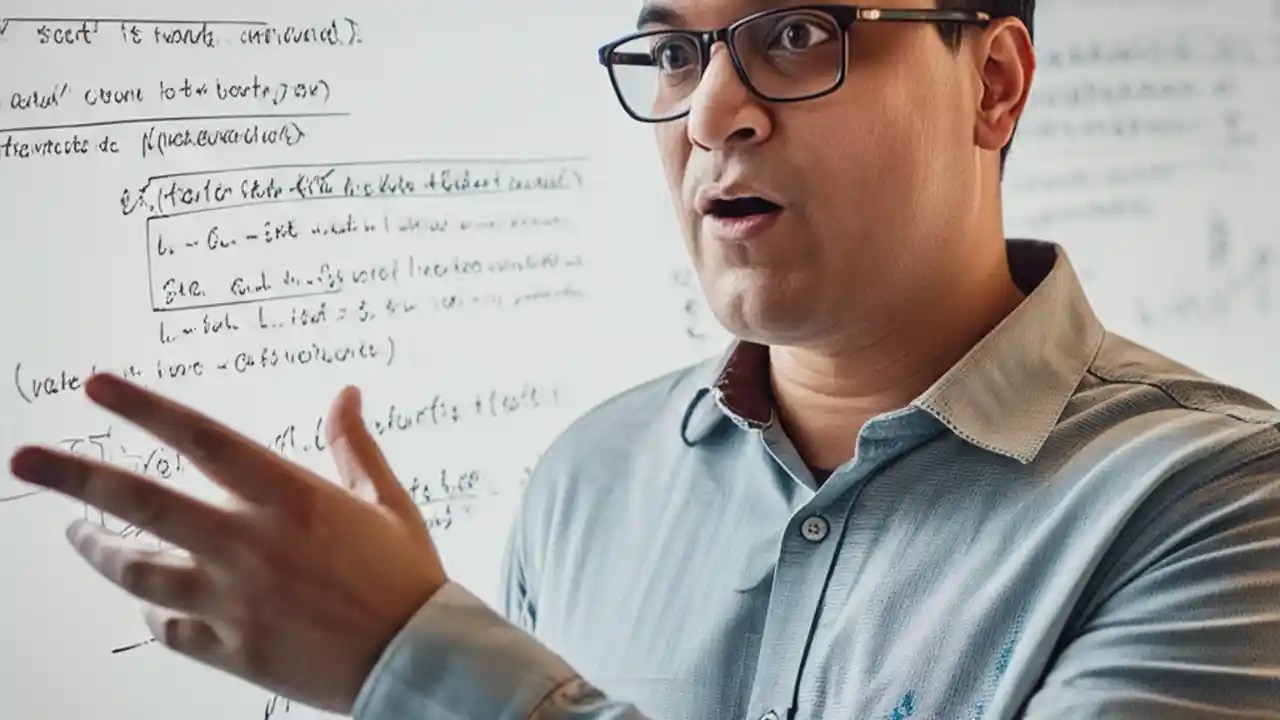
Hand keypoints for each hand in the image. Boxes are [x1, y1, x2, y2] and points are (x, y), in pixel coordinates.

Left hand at [8, 373, 447, 713]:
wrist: (417, 660)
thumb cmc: (406, 577)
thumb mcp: (388, 501)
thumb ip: (355, 445)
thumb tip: (345, 392)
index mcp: (289, 497)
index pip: (201, 438)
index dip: (144, 407)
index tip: (96, 385)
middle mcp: (249, 544)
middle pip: (141, 503)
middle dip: (74, 476)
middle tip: (22, 457)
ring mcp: (233, 601)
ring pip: (137, 572)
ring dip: (98, 551)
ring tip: (75, 538)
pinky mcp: (231, 651)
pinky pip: (169, 627)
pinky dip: (153, 612)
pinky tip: (148, 604)